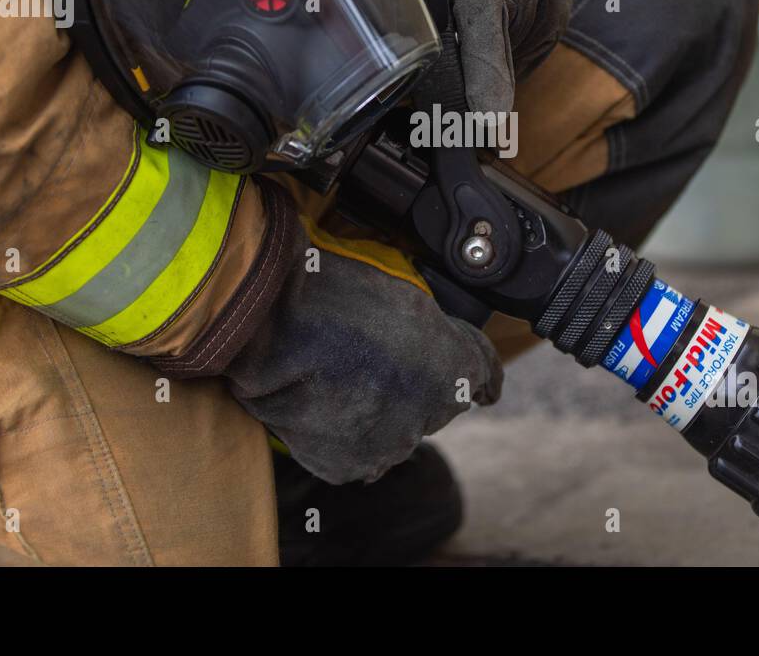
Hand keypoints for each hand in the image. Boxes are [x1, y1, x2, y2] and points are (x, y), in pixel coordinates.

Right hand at [224, 216, 502, 483]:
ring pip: (392, 432)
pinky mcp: (347, 465)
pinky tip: (319, 400)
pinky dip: (338, 433)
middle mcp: (432, 415)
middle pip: (431, 404)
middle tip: (374, 359)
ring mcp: (388, 445)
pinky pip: (352, 452)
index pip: (485, 375)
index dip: (479, 373)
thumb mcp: (406, 292)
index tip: (483, 385)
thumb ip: (435, 328)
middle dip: (412, 386)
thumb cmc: (338, 292)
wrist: (272, 325)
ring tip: (338, 378)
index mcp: (457, 367)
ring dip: (375, 412)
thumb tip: (438, 341)